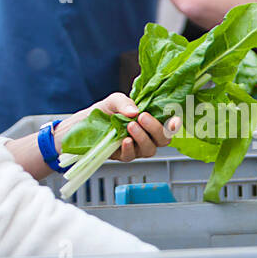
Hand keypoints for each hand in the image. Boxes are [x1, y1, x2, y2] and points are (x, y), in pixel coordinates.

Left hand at [64, 93, 179, 162]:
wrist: (81, 125)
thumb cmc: (103, 112)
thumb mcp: (113, 100)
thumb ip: (125, 102)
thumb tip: (134, 111)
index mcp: (149, 121)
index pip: (169, 125)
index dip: (175, 125)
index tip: (174, 120)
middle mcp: (146, 136)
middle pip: (163, 140)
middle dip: (156, 129)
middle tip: (143, 117)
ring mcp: (135, 148)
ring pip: (149, 150)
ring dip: (142, 138)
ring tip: (130, 126)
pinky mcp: (122, 156)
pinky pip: (131, 156)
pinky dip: (129, 148)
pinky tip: (124, 141)